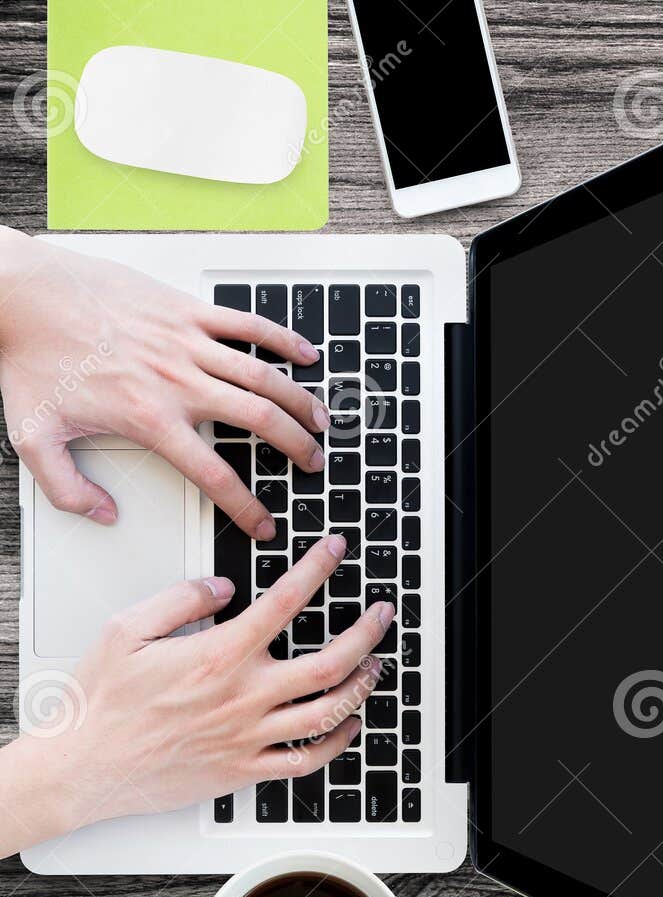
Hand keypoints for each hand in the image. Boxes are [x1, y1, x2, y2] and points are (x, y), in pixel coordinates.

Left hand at [0, 227, 328, 538]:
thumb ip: (66, 488)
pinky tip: (306, 355)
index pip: (216, 476)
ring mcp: (188, 343)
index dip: (247, 507)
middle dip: (297, 448)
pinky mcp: (187, 311)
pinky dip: (283, 340)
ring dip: (301, 401)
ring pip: (265, 377)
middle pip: (260, 422)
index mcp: (151, 419)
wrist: (23, 295)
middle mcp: (179, 383)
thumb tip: (102, 512)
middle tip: (312, 463)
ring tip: (321, 419)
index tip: (264, 523)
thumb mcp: (33, 437)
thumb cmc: (30, 357)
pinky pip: (248, 326)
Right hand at [0, 535, 391, 852]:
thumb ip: (179, 599)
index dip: (317, 570)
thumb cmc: (101, 702)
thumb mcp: (125, 630)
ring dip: (362, 686)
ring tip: (377, 665)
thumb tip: (221, 587)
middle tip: (383, 615)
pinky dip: (336, 743)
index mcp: (219, 656)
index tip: (334, 551)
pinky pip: (305, 761)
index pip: (285, 602)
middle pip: (329, 663)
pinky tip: (348, 725)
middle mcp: (243, 697)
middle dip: (367, 634)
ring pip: (328, 712)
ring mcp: (248, 736)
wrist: (83, 766)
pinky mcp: (244, 769)